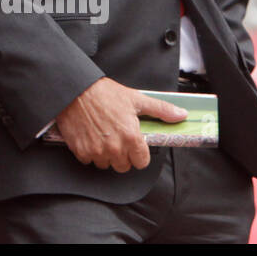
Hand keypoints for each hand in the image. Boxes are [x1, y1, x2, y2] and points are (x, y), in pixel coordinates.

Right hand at [52, 77, 186, 171]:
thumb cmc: (104, 93)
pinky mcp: (80, 150)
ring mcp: (96, 151)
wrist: (74, 89)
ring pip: (106, 164)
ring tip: (102, 136)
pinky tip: (89, 136)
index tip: (133, 144)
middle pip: (123, 166)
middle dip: (122, 155)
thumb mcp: (135, 99)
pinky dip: (89, 151)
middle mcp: (114, 148)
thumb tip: (181, 114)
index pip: (141, 162)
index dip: (138, 153)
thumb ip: (161, 110)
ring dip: (105, 155)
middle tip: (116, 137)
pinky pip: (88, 160)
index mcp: (131, 137)